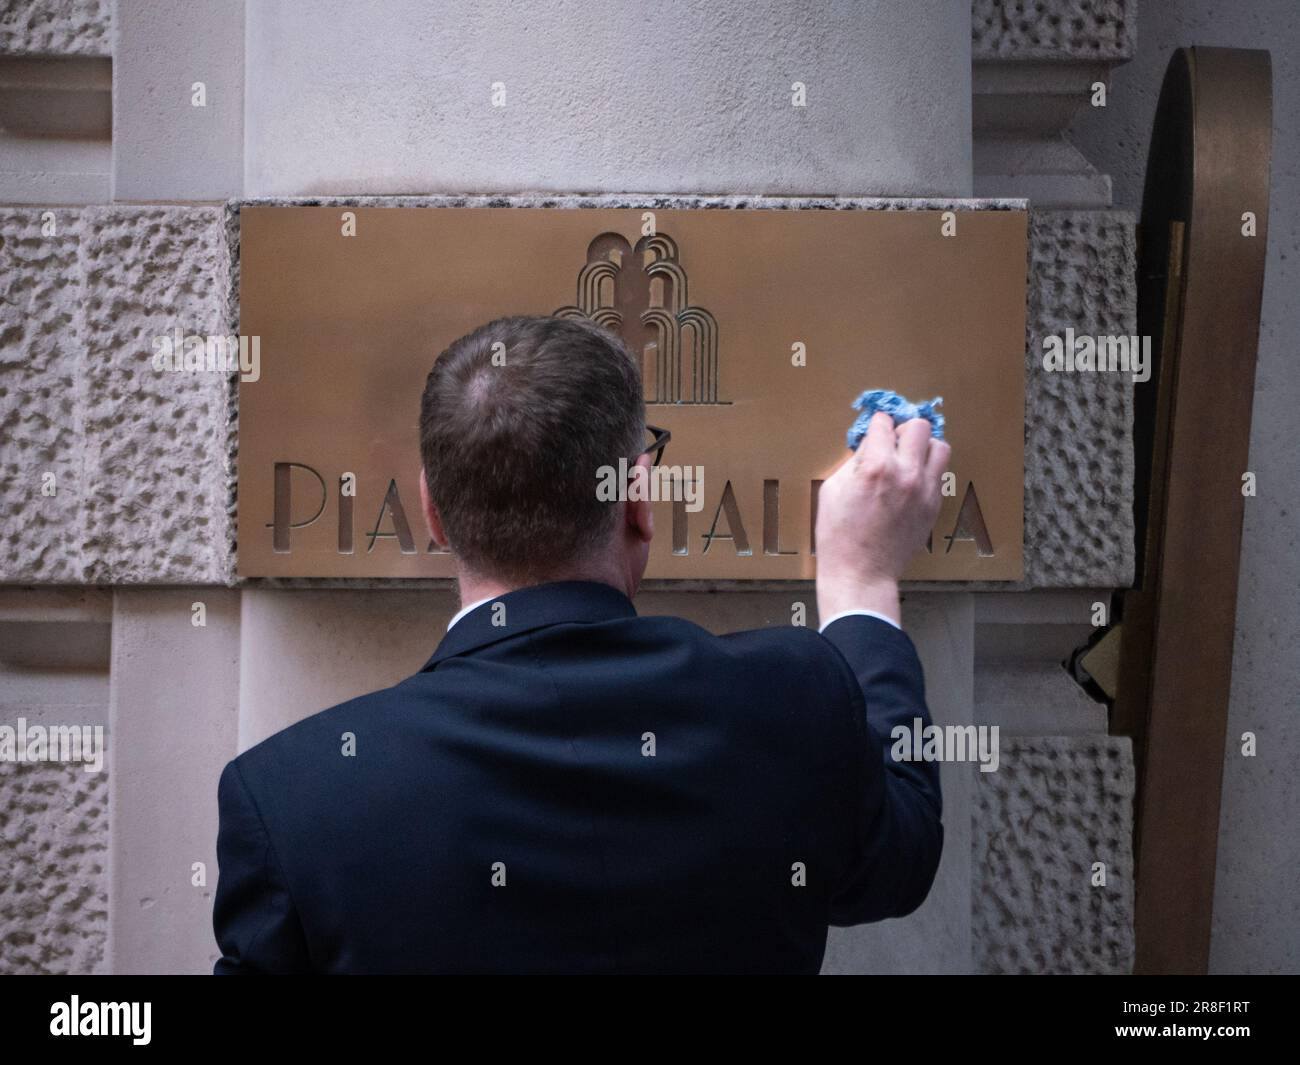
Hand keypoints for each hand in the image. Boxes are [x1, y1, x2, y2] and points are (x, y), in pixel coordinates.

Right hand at [815, 413, 950, 623]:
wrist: (862, 572)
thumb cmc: (838, 535)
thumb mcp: (832, 489)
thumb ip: (855, 462)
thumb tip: (870, 446)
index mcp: (876, 466)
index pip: (884, 424)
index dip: (876, 425)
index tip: (874, 431)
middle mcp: (906, 473)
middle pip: (919, 426)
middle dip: (902, 430)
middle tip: (892, 445)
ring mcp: (925, 490)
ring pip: (940, 447)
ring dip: (923, 448)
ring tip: (908, 461)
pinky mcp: (934, 506)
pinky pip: (938, 474)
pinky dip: (926, 471)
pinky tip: (910, 484)